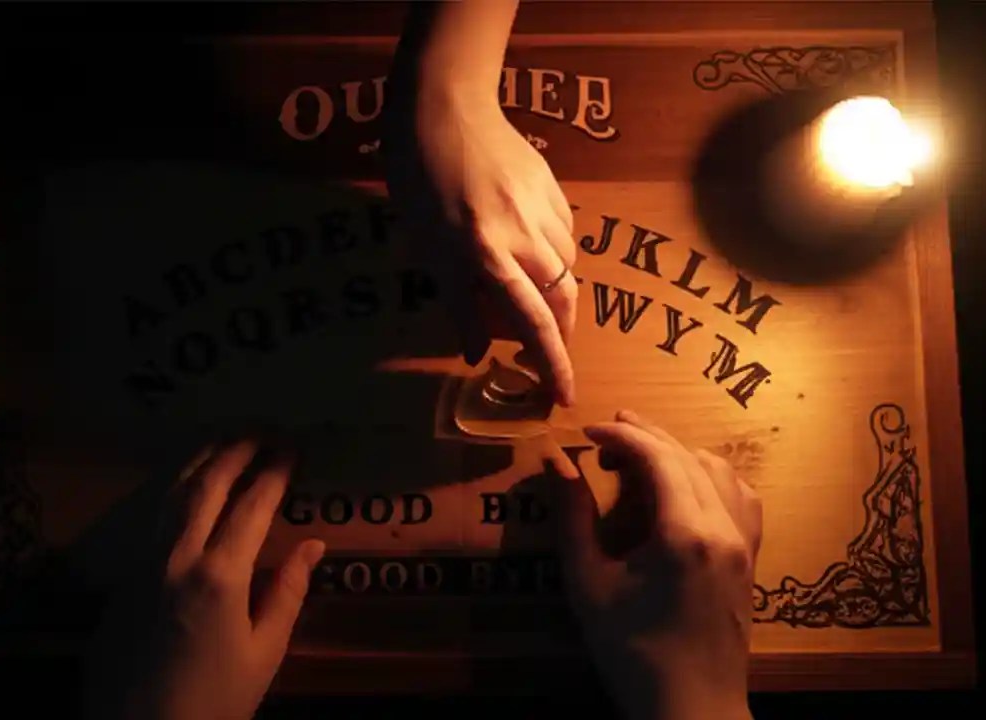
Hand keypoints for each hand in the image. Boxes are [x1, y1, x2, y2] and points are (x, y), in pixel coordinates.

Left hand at [82, 440, 324, 719]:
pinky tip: (187, 485)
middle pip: (207, 484)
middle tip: (264, 428)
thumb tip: (313, 545)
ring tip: (226, 439)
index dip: (275, 471)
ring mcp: (143, 564)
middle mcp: (177, 557)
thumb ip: (286, 593)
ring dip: (201, 459)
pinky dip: (175, 489)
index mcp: (220, 576)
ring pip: (171, 493)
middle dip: (237, 449)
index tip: (294, 446)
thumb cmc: (213, 702)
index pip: (253, 505)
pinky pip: (152, 517)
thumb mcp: (263, 655)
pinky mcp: (123, 578)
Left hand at [383, 79, 578, 405]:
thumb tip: (477, 352)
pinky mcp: (553, 188)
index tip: (562, 396)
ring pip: (566, 269)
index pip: (530, 323)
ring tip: (529, 300)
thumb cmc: (419, 179)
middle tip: (549, 358)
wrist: (443, 107)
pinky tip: (532, 253)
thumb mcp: (426, 246)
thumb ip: (457, 301)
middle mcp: (520, 234)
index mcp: (482, 253)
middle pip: (560, 301)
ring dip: (554, 296)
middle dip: (559, 338)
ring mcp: (541, 209)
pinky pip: (565, 235)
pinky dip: (554, 257)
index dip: (551, 364)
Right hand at [558, 411, 761, 719]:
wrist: (692, 708)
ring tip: (641, 456)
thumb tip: (557, 463)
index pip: (657, 457)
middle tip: (607, 433)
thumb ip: (573, 518)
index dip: (621, 436)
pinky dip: (711, 477)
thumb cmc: (631, 652)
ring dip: (678, 453)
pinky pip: (741, 497)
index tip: (587, 432)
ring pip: (718, 470)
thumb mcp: (588, 586)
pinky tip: (688, 486)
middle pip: (688, 457)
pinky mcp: (751, 559)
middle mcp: (723, 527)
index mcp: (685, 532)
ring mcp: (744, 543)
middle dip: (646, 437)